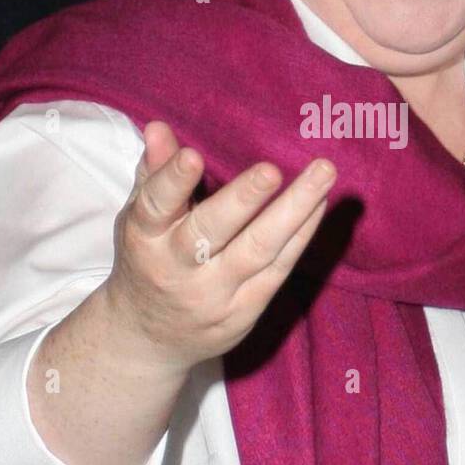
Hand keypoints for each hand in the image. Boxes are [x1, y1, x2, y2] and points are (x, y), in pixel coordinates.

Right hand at [104, 121, 334, 371]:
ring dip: (294, 210)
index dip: (172, 183)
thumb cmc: (148, 260)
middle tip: (272, 170)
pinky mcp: (244, 311)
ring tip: (324, 173)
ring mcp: (214, 294)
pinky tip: (319, 203)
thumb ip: (154, 173)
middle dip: (242, 199)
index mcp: (145, 238)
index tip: (193, 156)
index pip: (155, 208)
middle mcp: (178, 269)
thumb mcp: (141, 219)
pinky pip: (278, 269)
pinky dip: (301, 234)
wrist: (148, 338)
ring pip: (257, 250)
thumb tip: (158, 127)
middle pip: (212, 232)